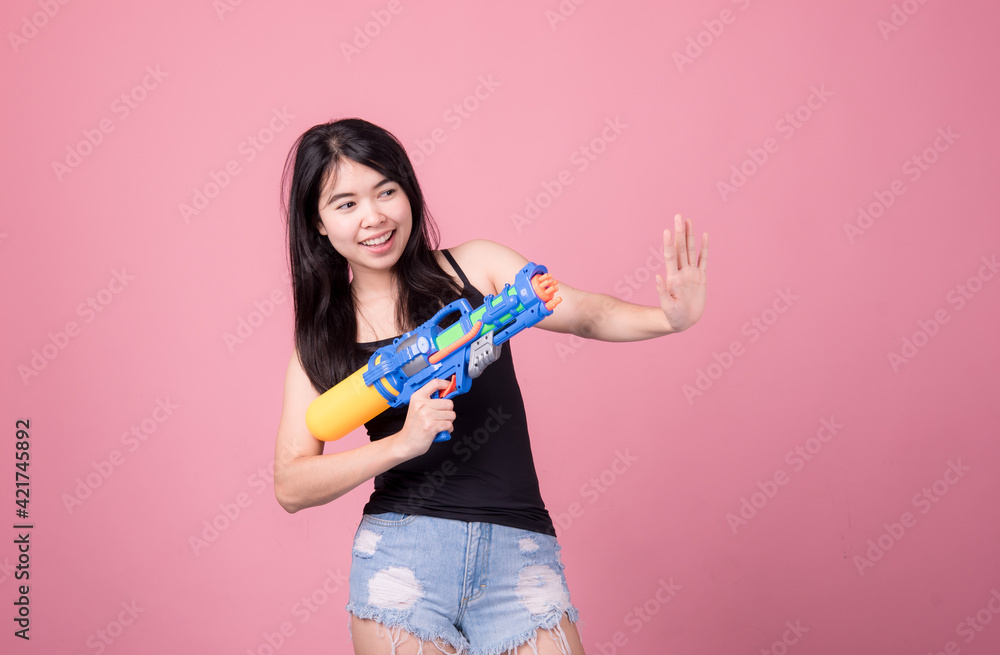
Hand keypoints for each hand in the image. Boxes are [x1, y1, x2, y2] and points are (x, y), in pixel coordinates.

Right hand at [394, 378, 455, 459]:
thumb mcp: (417, 407)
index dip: (445, 384)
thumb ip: (429, 399)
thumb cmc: (413, 426)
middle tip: (441, 416)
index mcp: (418, 397)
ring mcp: (426, 415)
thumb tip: (446, 392)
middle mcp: (422, 405)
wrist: (405, 442)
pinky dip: (448, 429)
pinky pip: (449, 425)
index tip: (449, 386)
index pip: (434, 383)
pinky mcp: (431, 426)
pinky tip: (440, 430)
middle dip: (448, 411)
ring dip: (448, 421)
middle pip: (449, 402)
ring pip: (451, 415)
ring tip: (439, 424)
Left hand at [656, 213, 707, 332]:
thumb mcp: (667, 307)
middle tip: (678, 216)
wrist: (682, 322)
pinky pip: (703, 260)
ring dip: (689, 236)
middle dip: (680, 232)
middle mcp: (681, 272)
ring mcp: (691, 274)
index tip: (667, 230)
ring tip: (688, 220)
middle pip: (680, 248)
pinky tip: (704, 236)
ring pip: (691, 250)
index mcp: (673, 278)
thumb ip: (662, 293)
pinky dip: (704, 248)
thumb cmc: (672, 317)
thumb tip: (658, 277)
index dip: (669, 243)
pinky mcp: (701, 278)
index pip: (670, 256)